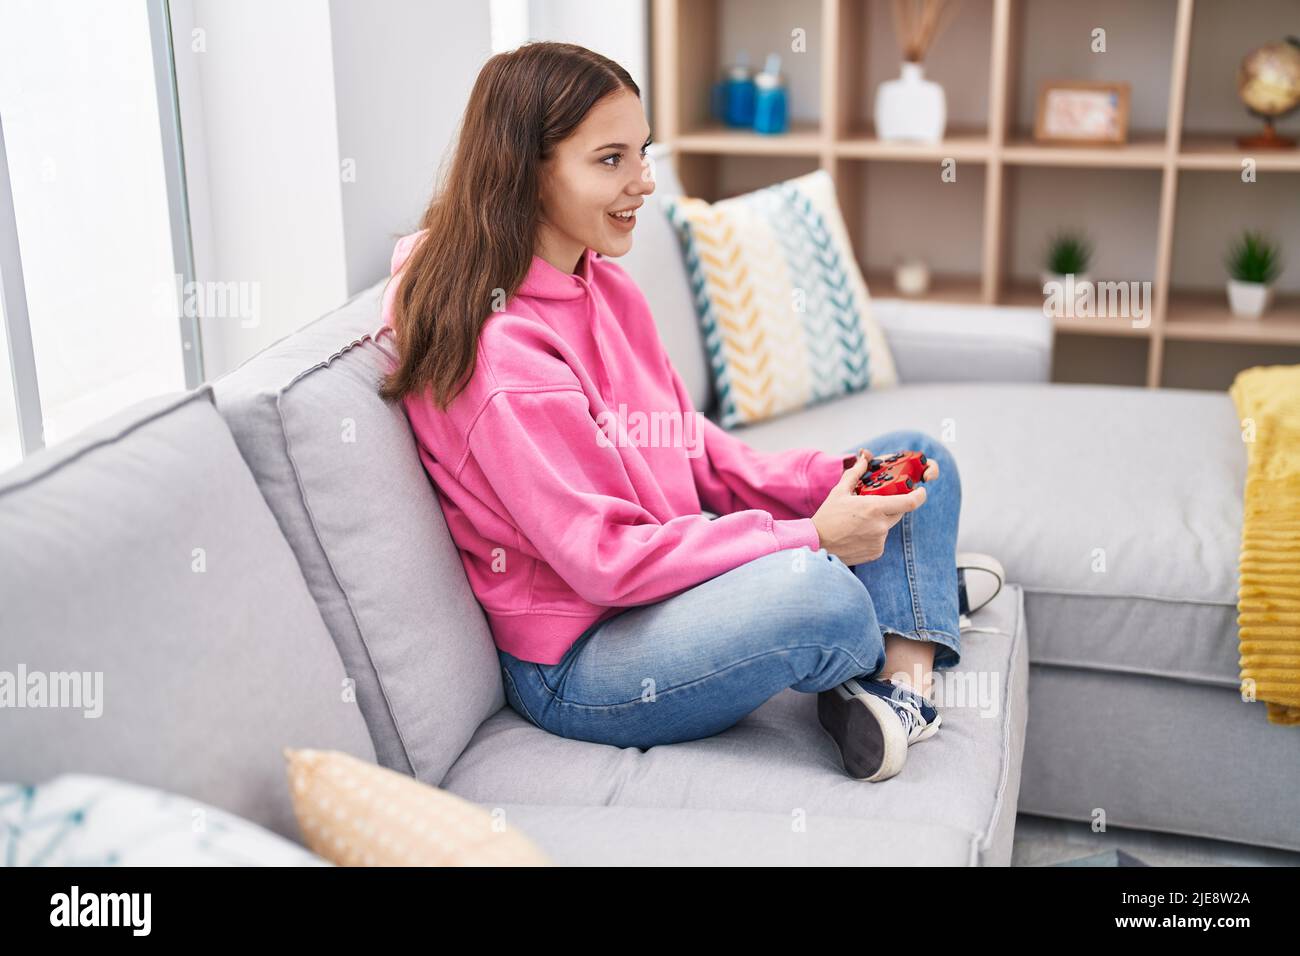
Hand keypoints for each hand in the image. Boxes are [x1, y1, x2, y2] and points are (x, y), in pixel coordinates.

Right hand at [812, 450, 927, 564]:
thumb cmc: (827, 516)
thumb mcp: (839, 492)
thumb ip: (855, 474)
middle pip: (899, 512)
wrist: (816, 544)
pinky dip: (873, 535)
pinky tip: (857, 534)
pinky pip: (881, 540)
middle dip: (893, 505)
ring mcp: (879, 540)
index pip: (909, 502)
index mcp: (874, 507)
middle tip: (876, 504)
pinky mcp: (876, 552)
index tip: (921, 491)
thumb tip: (863, 459)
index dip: (920, 495)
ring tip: (858, 522)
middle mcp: (880, 525)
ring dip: (880, 521)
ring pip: (888, 526)